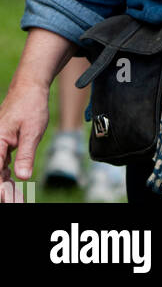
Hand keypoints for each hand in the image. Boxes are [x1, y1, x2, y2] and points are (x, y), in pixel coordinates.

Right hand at [0, 80, 49, 196]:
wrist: (30, 87)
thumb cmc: (31, 105)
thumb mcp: (32, 131)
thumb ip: (26, 154)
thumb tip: (22, 177)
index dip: (0, 187)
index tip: (7, 197)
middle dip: (2, 187)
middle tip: (15, 199)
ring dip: (3, 183)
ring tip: (15, 195)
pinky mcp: (2, 144)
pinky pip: (0, 163)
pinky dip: (5, 174)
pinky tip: (12, 179)